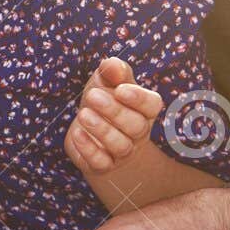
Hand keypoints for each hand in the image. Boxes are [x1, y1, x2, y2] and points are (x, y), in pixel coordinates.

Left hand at [64, 57, 163, 176]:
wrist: (92, 135)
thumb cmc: (104, 102)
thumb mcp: (107, 82)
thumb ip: (111, 71)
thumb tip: (111, 64)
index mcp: (144, 109)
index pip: (152, 105)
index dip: (139, 99)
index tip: (120, 89)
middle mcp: (138, 132)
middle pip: (136, 126)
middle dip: (114, 111)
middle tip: (92, 96)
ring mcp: (122, 151)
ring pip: (120, 145)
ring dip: (102, 129)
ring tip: (83, 114)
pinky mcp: (104, 164)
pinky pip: (102, 162)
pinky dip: (89, 149)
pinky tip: (77, 134)